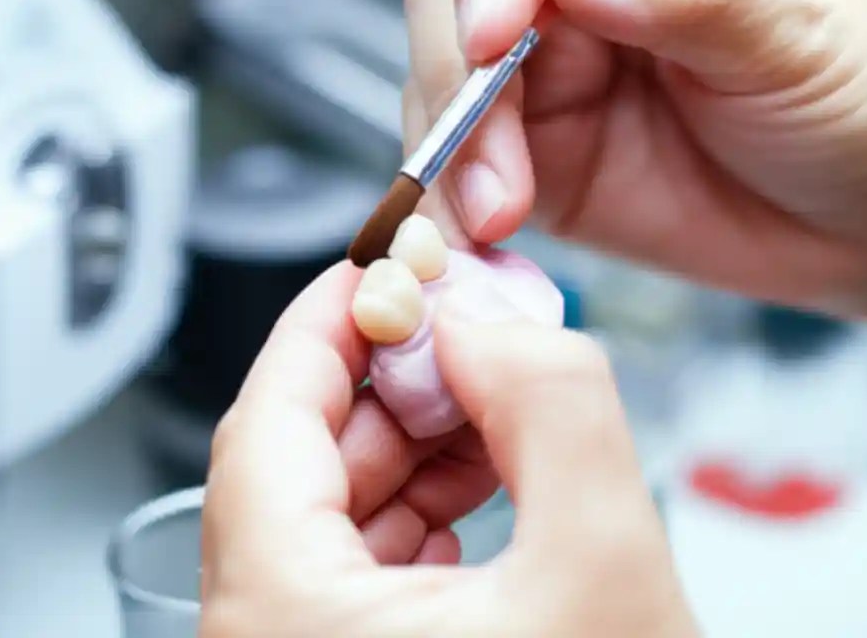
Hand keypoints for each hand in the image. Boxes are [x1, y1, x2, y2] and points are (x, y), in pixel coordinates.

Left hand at [200, 264, 696, 636]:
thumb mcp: (603, 569)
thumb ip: (554, 408)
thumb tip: (495, 320)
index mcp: (278, 621)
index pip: (263, 419)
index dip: (325, 321)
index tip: (378, 264)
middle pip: (296, 461)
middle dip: (391, 381)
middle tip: (467, 328)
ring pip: (331, 516)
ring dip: (414, 446)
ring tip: (499, 404)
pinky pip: (360, 574)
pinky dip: (421, 516)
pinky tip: (490, 486)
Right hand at [406, 0, 866, 313]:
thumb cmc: (858, 103)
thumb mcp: (790, 36)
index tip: (495, 32)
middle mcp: (575, 2)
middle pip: (453, 3)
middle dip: (456, 79)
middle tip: (497, 152)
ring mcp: (545, 86)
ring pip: (438, 91)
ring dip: (450, 154)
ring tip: (500, 211)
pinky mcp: (533, 168)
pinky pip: (457, 177)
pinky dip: (449, 211)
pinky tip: (480, 239)